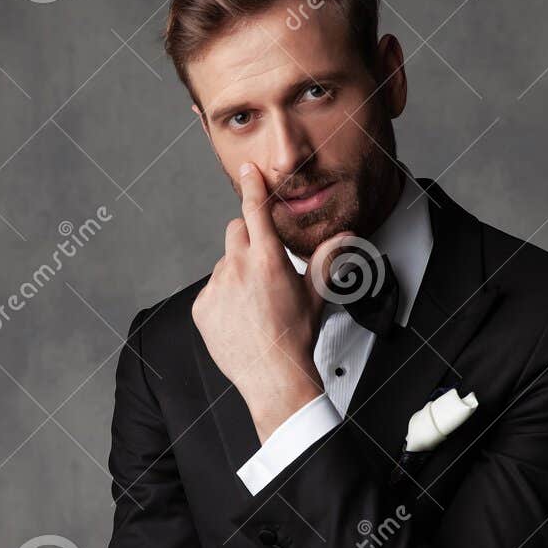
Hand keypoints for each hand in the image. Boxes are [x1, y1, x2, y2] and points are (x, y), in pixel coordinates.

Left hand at [190, 163, 348, 441]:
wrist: (272, 375)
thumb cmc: (296, 336)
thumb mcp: (316, 294)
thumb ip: (328, 259)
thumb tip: (345, 236)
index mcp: (267, 259)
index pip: (256, 209)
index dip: (253, 187)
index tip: (248, 171)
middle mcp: (238, 267)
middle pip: (236, 231)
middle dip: (249, 238)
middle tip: (263, 265)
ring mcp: (216, 287)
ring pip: (224, 263)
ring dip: (236, 272)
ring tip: (254, 302)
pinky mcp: (202, 306)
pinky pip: (211, 290)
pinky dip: (222, 298)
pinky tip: (240, 317)